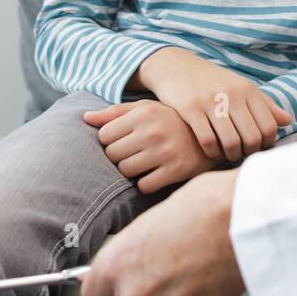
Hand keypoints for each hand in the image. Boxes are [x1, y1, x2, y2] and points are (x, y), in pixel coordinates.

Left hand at [81, 170, 243, 295]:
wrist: (248, 222)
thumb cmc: (207, 206)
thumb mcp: (155, 215)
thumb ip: (136, 245)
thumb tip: (136, 254)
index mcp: (118, 263)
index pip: (93, 292)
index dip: (107, 283)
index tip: (117, 279)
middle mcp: (135, 293)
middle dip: (147, 283)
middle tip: (172, 257)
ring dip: (173, 294)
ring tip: (196, 263)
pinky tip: (209, 276)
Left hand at [83, 99, 220, 192]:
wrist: (211, 134)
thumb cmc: (171, 120)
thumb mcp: (146, 109)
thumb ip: (114, 113)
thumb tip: (85, 118)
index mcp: (143, 113)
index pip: (104, 135)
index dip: (111, 141)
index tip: (124, 141)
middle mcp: (152, 132)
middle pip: (112, 155)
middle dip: (119, 156)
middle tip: (135, 153)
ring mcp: (164, 152)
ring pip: (125, 171)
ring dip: (131, 171)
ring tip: (144, 163)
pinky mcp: (175, 171)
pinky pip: (143, 186)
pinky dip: (145, 183)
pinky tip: (155, 173)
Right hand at [135, 47, 291, 161]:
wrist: (175, 66)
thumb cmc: (212, 81)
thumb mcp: (240, 87)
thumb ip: (265, 105)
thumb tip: (288, 121)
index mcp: (248, 90)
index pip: (269, 127)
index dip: (266, 144)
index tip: (256, 147)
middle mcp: (232, 94)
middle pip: (252, 138)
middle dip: (248, 152)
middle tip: (241, 153)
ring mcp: (211, 101)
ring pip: (230, 142)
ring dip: (230, 155)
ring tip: (227, 154)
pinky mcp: (190, 108)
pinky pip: (207, 141)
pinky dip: (211, 152)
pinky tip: (210, 150)